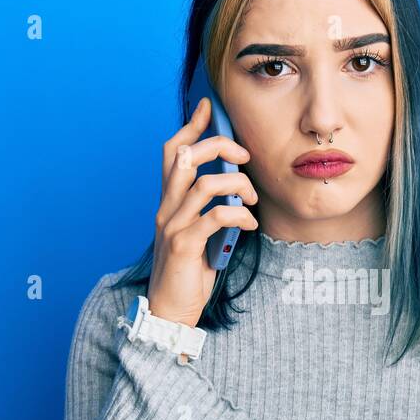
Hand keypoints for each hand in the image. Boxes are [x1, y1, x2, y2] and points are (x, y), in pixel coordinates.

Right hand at [147, 96, 259, 327]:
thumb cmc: (188, 273)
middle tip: (245, 155)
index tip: (209, 108)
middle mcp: (166, 209)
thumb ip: (210, 210)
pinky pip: (214, 217)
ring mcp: (172, 226)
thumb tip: (238, 188)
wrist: (170, 312)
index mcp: (169, 203)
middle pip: (185, 158)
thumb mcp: (200, 234)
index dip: (190, 127)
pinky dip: (238, 214)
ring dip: (236, 184)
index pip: (172, 153)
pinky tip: (250, 223)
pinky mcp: (184, 246)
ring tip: (254, 198)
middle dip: (218, 146)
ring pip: (203, 184)